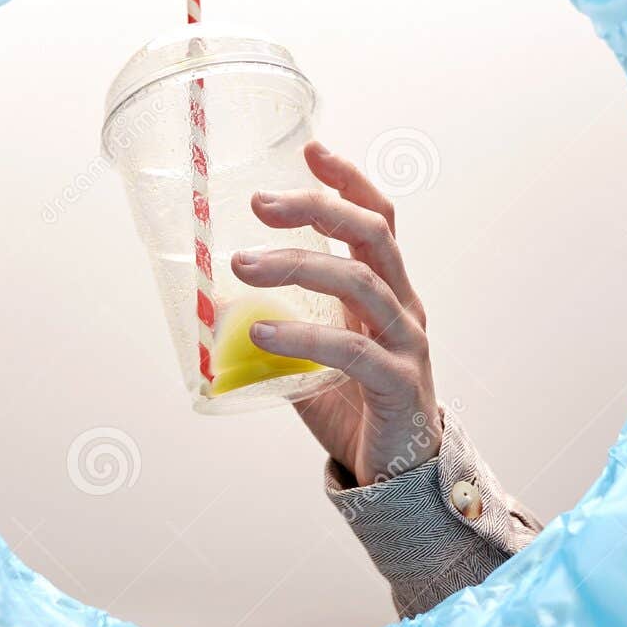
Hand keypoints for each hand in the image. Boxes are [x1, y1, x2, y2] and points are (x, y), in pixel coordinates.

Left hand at [231, 140, 440, 485]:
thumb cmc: (357, 410)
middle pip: (371, 234)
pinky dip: (303, 337)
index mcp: (389, 291)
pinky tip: (262, 331)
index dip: (348, 181)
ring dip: (296, 264)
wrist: (398, 476)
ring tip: (241, 265)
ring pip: (359, 281)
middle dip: (315, 208)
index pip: (378, 219)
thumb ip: (282, 328)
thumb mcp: (314, 360)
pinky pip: (351, 350)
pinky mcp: (398, 383)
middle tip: (258, 203)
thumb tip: (220, 310)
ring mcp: (406, 342)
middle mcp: (403, 306)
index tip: (309, 150)